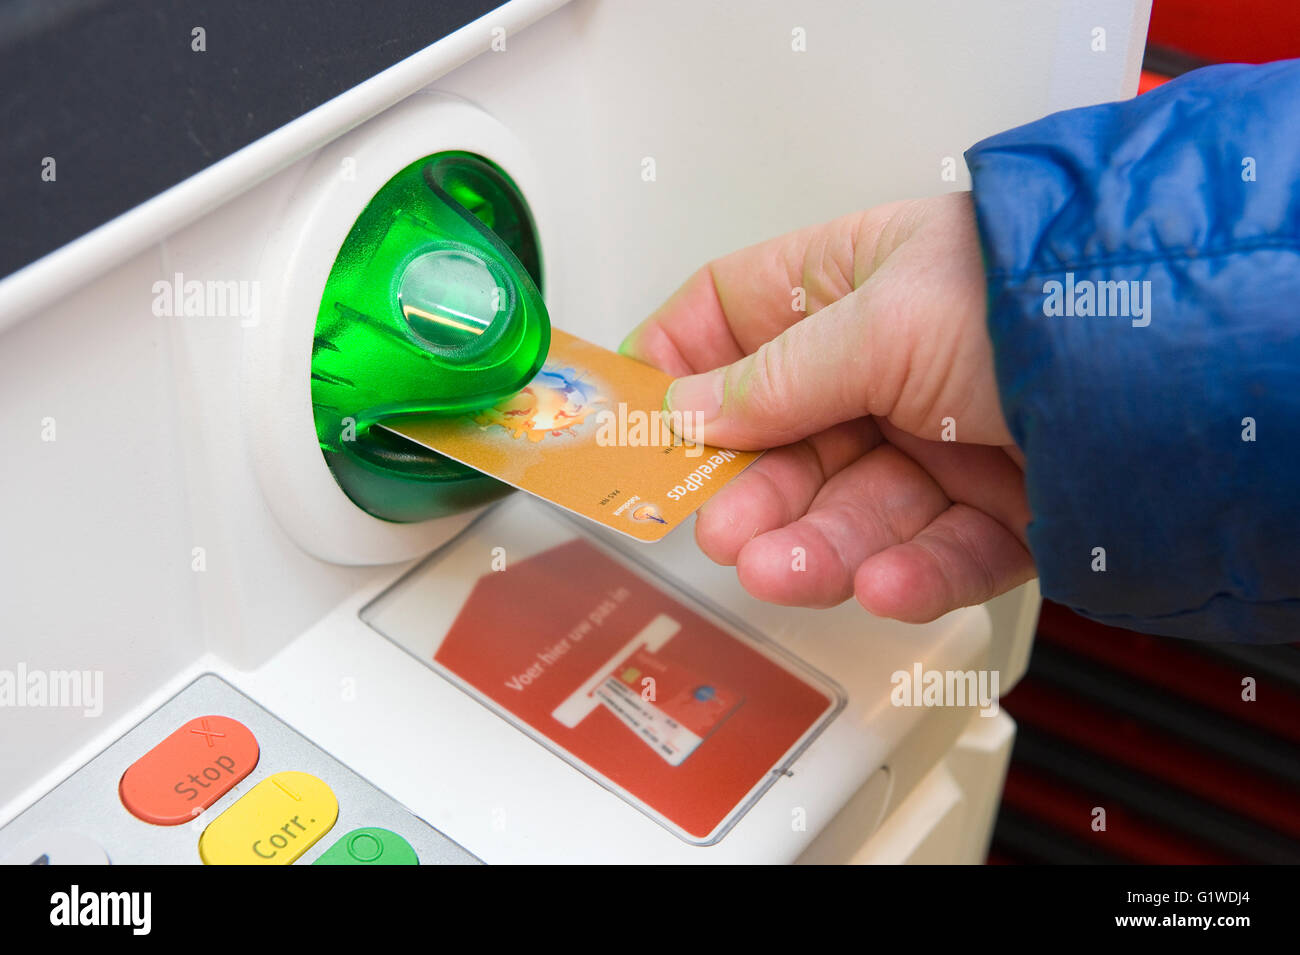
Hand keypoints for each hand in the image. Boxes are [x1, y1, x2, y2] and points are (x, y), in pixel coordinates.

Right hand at [620, 193, 1034, 622]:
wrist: (1168, 363)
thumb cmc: (1028, 293)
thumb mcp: (880, 321)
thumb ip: (777, 377)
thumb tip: (689, 409)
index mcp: (849, 283)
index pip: (731, 320)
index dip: (677, 371)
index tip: (634, 429)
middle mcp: (888, 362)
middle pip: (786, 439)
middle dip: (752, 490)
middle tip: (716, 527)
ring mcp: (940, 439)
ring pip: (853, 510)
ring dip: (814, 546)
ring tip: (779, 569)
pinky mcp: (994, 510)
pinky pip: (932, 552)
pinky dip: (905, 575)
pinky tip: (883, 582)